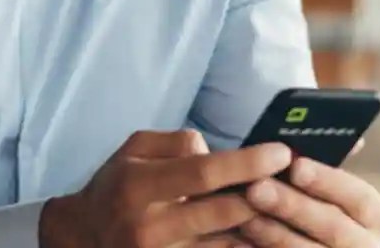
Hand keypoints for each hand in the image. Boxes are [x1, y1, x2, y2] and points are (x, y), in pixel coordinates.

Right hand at [39, 129, 292, 247]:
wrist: (83, 239)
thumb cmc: (116, 186)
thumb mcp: (134, 150)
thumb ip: (176, 142)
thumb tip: (216, 152)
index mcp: (138, 187)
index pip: (204, 173)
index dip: (248, 163)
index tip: (282, 152)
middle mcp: (147, 228)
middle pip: (222, 214)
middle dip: (265, 196)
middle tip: (297, 181)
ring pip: (227, 245)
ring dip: (262, 226)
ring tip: (290, 206)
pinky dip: (244, 247)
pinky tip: (266, 235)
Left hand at [240, 157, 379, 246]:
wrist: (323, 246)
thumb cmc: (321, 206)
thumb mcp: (329, 187)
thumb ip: (324, 163)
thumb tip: (341, 132)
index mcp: (370, 213)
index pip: (359, 196)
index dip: (328, 180)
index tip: (296, 165)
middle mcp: (362, 243)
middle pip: (332, 227)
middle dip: (292, 206)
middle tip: (256, 188)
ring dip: (274, 234)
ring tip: (244, 216)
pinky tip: (240, 243)